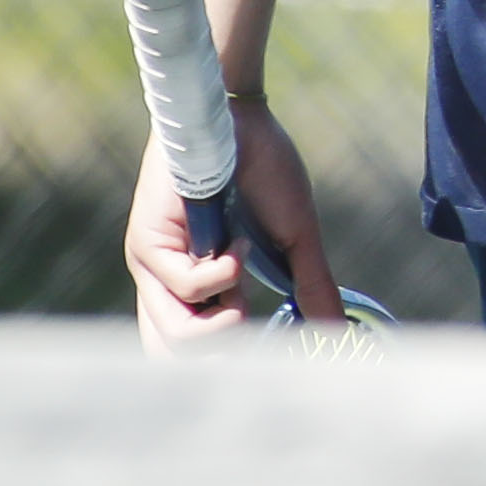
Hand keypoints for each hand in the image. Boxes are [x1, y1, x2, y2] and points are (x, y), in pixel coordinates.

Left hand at [125, 100, 341, 351]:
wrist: (241, 120)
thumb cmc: (265, 170)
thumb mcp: (296, 241)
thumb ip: (310, 287)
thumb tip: (336, 332)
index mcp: (188, 286)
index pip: (177, 354)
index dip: (217, 365)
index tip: (257, 344)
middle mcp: (161, 282)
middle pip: (170, 359)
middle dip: (221, 355)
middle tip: (247, 320)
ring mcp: (150, 267)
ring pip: (175, 338)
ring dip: (224, 321)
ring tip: (242, 287)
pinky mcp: (148, 245)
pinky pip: (188, 288)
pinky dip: (227, 272)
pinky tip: (239, 242)